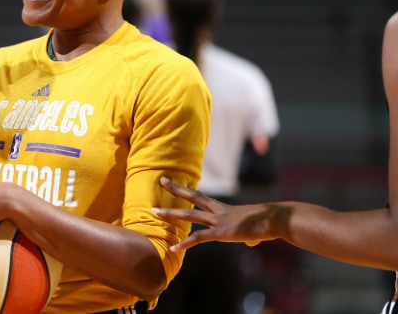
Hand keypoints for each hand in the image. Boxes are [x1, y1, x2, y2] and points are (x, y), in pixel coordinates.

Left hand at [154, 176, 277, 249]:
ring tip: (153, 211)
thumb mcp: (255, 229)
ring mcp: (218, 221)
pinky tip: (173, 248)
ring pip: (189, 215)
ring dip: (170, 213)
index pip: (203, 198)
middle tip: (161, 180)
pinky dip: (185, 243)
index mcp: (225, 209)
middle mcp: (218, 212)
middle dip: (176, 189)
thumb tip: (252, 241)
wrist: (274, 219)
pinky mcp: (220, 232)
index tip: (178, 185)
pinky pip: (198, 238)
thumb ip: (249, 235)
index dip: (189, 192)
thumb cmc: (269, 223)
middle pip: (192, 197)